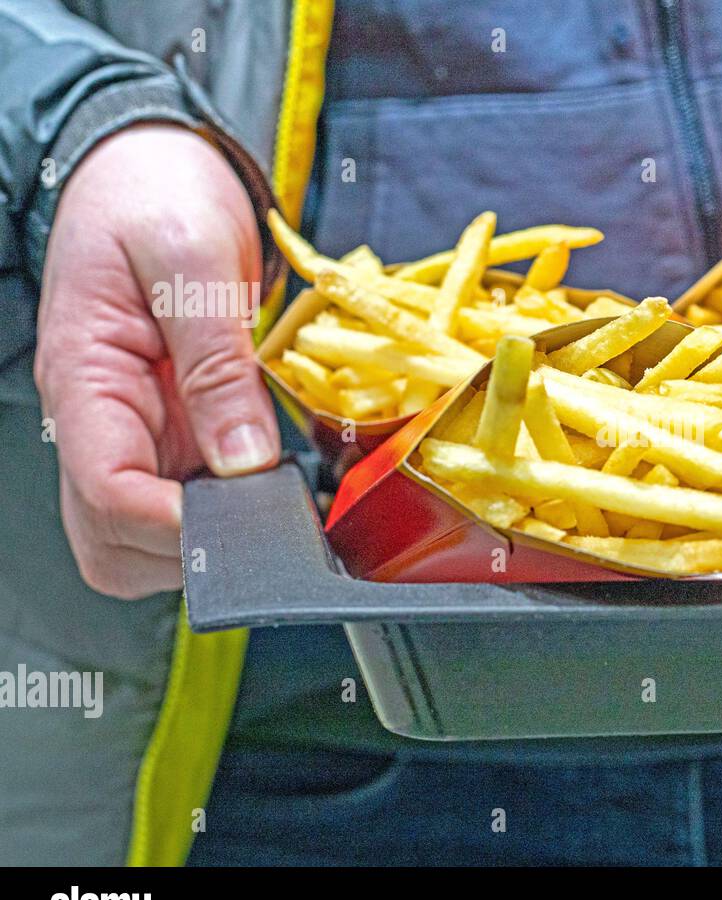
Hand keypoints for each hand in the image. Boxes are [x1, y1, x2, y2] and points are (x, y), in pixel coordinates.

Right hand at [35, 124, 279, 598]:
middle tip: (265, 512)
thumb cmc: (156, 194)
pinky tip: (270, 478)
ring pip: (143, 534)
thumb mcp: (192, 259)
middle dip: (189, 546)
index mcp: (84, 379)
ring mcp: (133, 428)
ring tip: (273, 494)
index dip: (177, 524)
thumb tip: (245, 459)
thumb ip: (217, 363)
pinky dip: (227, 506)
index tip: (249, 513)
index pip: (108, 495)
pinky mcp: (169, 427)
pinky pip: (183, 495)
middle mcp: (98, 418)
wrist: (151, 166)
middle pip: (114, 538)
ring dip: (208, 533)